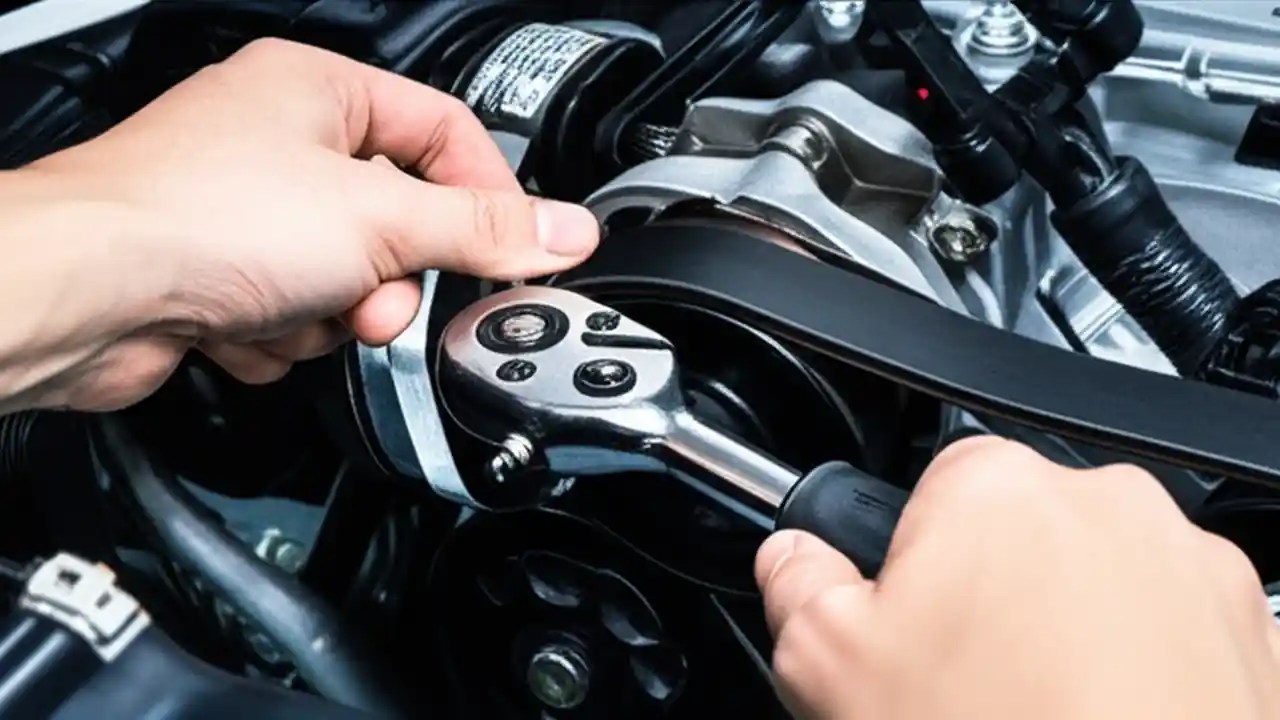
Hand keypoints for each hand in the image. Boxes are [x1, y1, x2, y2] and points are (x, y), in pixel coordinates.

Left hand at [17, 38, 597, 410]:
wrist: (83, 296)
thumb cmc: (195, 218)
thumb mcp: (379, 221)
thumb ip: (483, 231)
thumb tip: (565, 232)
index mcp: (319, 92)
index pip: (445, 133)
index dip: (486, 195)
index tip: (514, 251)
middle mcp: (279, 142)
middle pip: (397, 220)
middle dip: (388, 277)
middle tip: (374, 295)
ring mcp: (246, 211)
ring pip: (347, 280)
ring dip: (330, 312)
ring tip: (290, 306)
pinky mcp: (219, 276)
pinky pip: (295, 317)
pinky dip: (280, 334)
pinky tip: (242, 323)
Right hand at [756, 437, 1279, 719]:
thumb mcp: (826, 667)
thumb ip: (796, 583)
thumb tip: (792, 558)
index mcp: (995, 486)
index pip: (930, 486)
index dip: (912, 563)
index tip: (912, 622)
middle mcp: (1105, 502)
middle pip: (1018, 530)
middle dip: (993, 591)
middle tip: (971, 682)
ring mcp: (1190, 565)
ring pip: (1100, 577)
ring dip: (1072, 627)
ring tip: (1042, 710)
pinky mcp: (1250, 630)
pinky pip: (1173, 627)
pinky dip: (1145, 666)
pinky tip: (1104, 717)